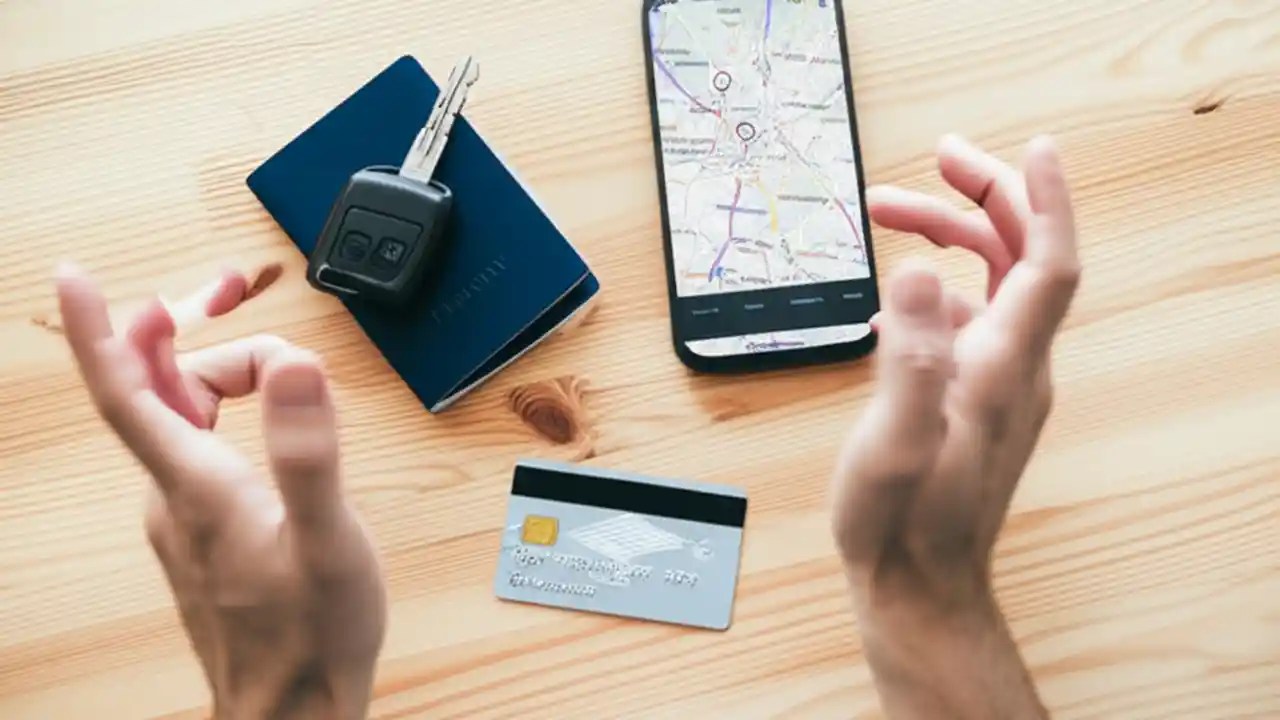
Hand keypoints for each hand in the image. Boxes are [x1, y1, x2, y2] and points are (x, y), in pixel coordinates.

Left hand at [56, 267, 384, 719]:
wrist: (292, 712)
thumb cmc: (310, 637)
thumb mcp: (327, 540)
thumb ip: (309, 452)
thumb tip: (294, 365)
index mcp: (197, 487)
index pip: (126, 392)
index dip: (98, 330)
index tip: (74, 277)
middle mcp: (175, 498)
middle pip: (164, 393)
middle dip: (200, 343)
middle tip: (251, 318)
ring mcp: (185, 520)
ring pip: (182, 423)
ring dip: (218, 379)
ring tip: (278, 374)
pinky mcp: (204, 536)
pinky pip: (195, 453)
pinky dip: (222, 419)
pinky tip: (266, 436)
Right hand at [833, 136, 1080, 717]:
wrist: (917, 585)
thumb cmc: (903, 523)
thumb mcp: (894, 440)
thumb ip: (908, 356)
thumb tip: (913, 272)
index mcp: (1001, 366)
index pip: (1049, 262)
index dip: (1046, 199)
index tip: (1034, 147)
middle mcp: (1011, 366)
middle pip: (1022, 258)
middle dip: (984, 197)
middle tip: (936, 160)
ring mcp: (996, 381)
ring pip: (992, 282)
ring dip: (950, 236)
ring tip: (888, 213)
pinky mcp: (974, 396)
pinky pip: (970, 317)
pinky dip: (938, 285)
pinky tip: (895, 295)